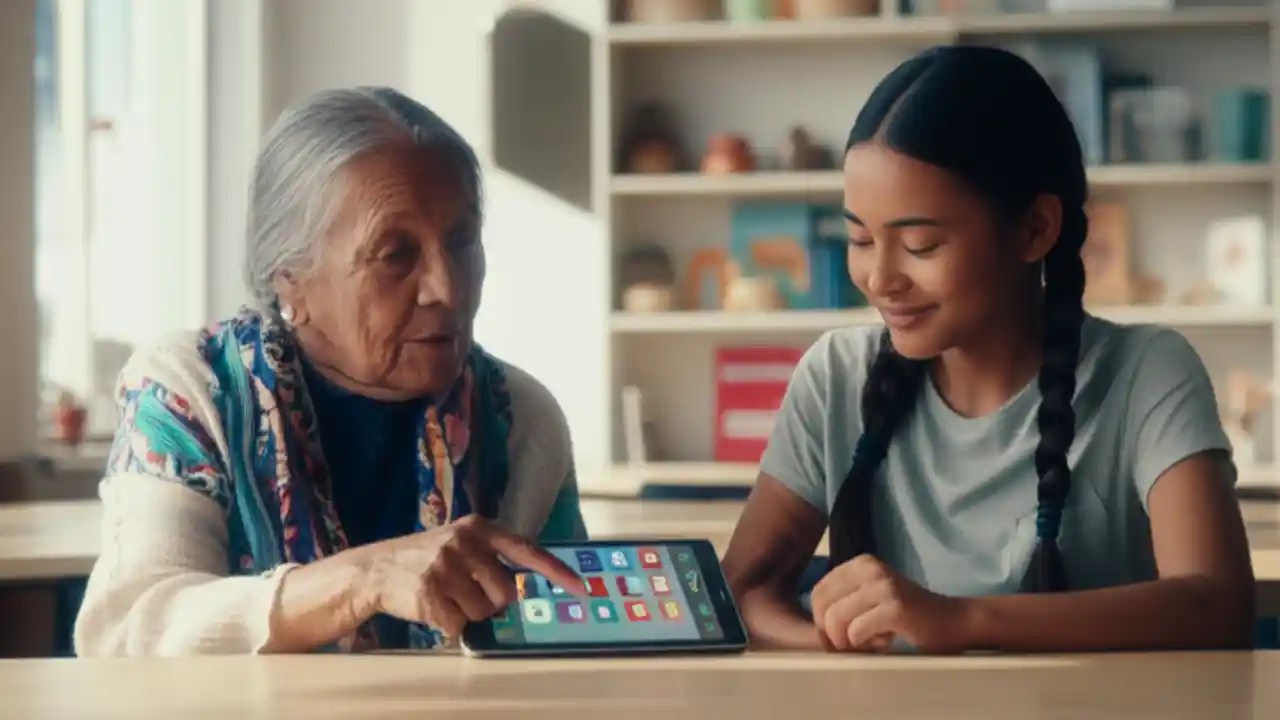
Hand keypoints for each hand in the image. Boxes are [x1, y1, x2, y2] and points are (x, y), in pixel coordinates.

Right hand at [361, 516, 583, 637]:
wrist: (375, 569)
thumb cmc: (426, 558)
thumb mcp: (460, 542)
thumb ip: (492, 555)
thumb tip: (525, 587)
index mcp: (478, 528)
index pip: (526, 550)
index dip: (556, 571)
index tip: (580, 587)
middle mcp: (464, 543)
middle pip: (506, 592)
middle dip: (492, 602)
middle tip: (468, 593)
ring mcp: (446, 567)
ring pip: (483, 612)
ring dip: (468, 613)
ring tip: (446, 597)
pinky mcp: (430, 593)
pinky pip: (459, 625)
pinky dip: (449, 625)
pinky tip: (432, 608)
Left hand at [810, 555, 971, 653]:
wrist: (953, 622)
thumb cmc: (908, 617)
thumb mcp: (870, 600)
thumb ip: (843, 605)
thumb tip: (816, 631)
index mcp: (860, 563)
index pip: (818, 593)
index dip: (823, 621)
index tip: (845, 635)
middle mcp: (869, 568)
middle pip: (822, 607)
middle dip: (833, 634)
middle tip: (856, 643)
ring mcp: (883, 585)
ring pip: (836, 620)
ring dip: (849, 641)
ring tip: (872, 641)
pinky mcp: (895, 607)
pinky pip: (856, 632)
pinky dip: (866, 644)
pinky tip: (886, 641)